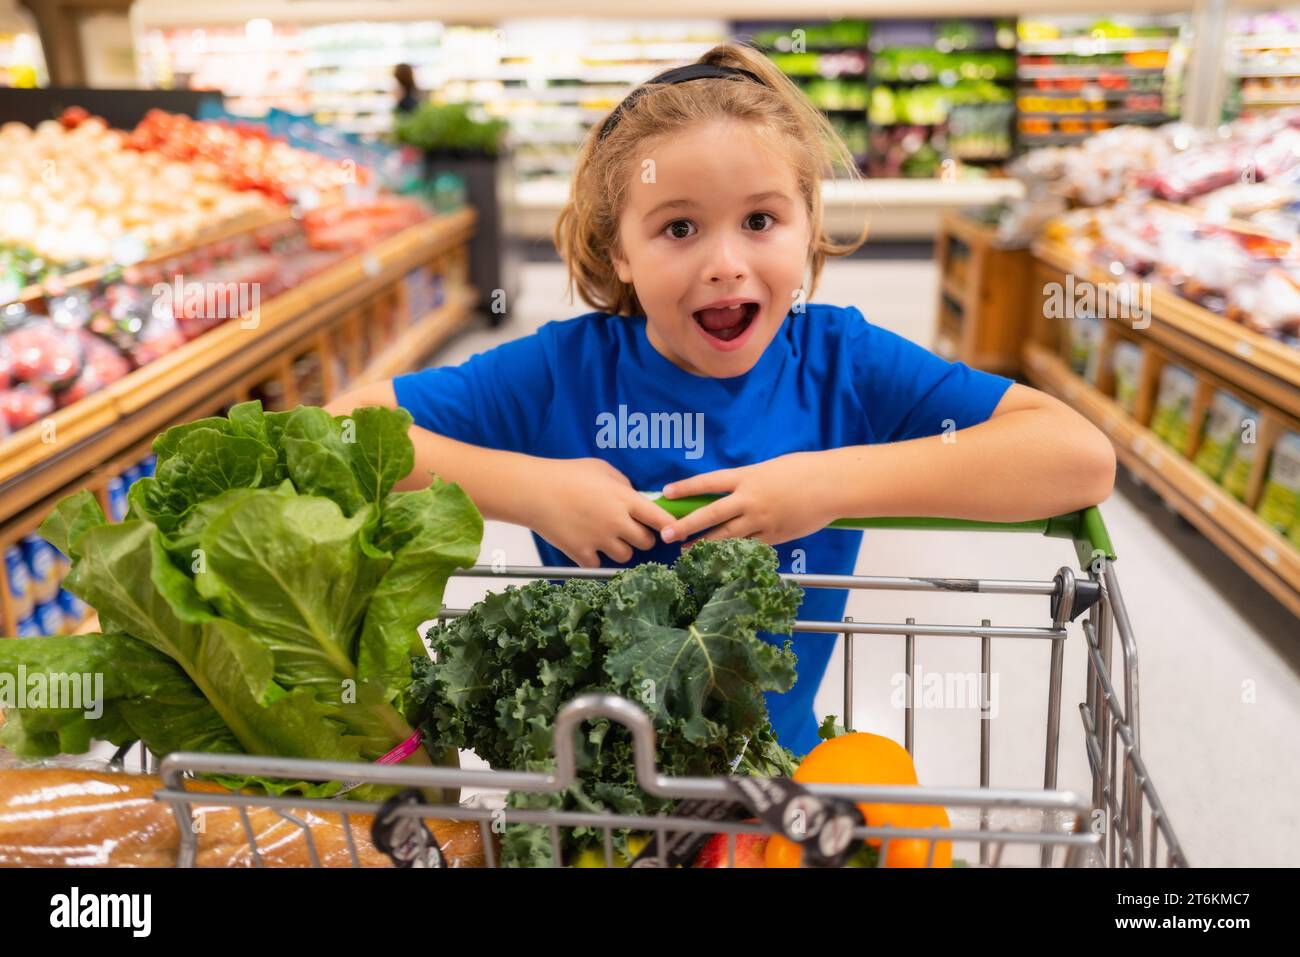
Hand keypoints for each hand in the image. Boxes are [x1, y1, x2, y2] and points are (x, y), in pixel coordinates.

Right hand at [530, 457, 677, 567]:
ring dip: (619, 549)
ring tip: (605, 537)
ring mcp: (599, 540)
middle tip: (629, 531)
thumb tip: (635, 496)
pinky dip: (593, 558)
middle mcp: (617, 522)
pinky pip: (598, 565)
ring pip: (625, 556)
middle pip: (646, 543)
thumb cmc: (565, 474)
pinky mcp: (581, 553)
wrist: (533, 491)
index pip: (661, 519)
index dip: (671, 527)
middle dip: (641, 538)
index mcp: (625, 499)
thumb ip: (623, 484)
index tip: (673, 532)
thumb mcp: (601, 468)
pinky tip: (585, 545)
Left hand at [659, 451, 835, 547]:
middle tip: (666, 535)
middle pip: (709, 514)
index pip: (708, 482)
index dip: (685, 487)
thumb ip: (748, 481)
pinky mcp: (774, 536)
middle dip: (685, 525)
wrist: (831, 485)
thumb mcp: (769, 469)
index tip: (665, 492)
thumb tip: (731, 491)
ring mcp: (761, 520)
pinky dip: (732, 553)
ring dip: (703, 545)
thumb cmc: (803, 471)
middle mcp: (749, 499)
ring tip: (686, 552)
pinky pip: (748, 547)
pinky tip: (719, 559)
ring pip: (725, 536)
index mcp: (746, 477)